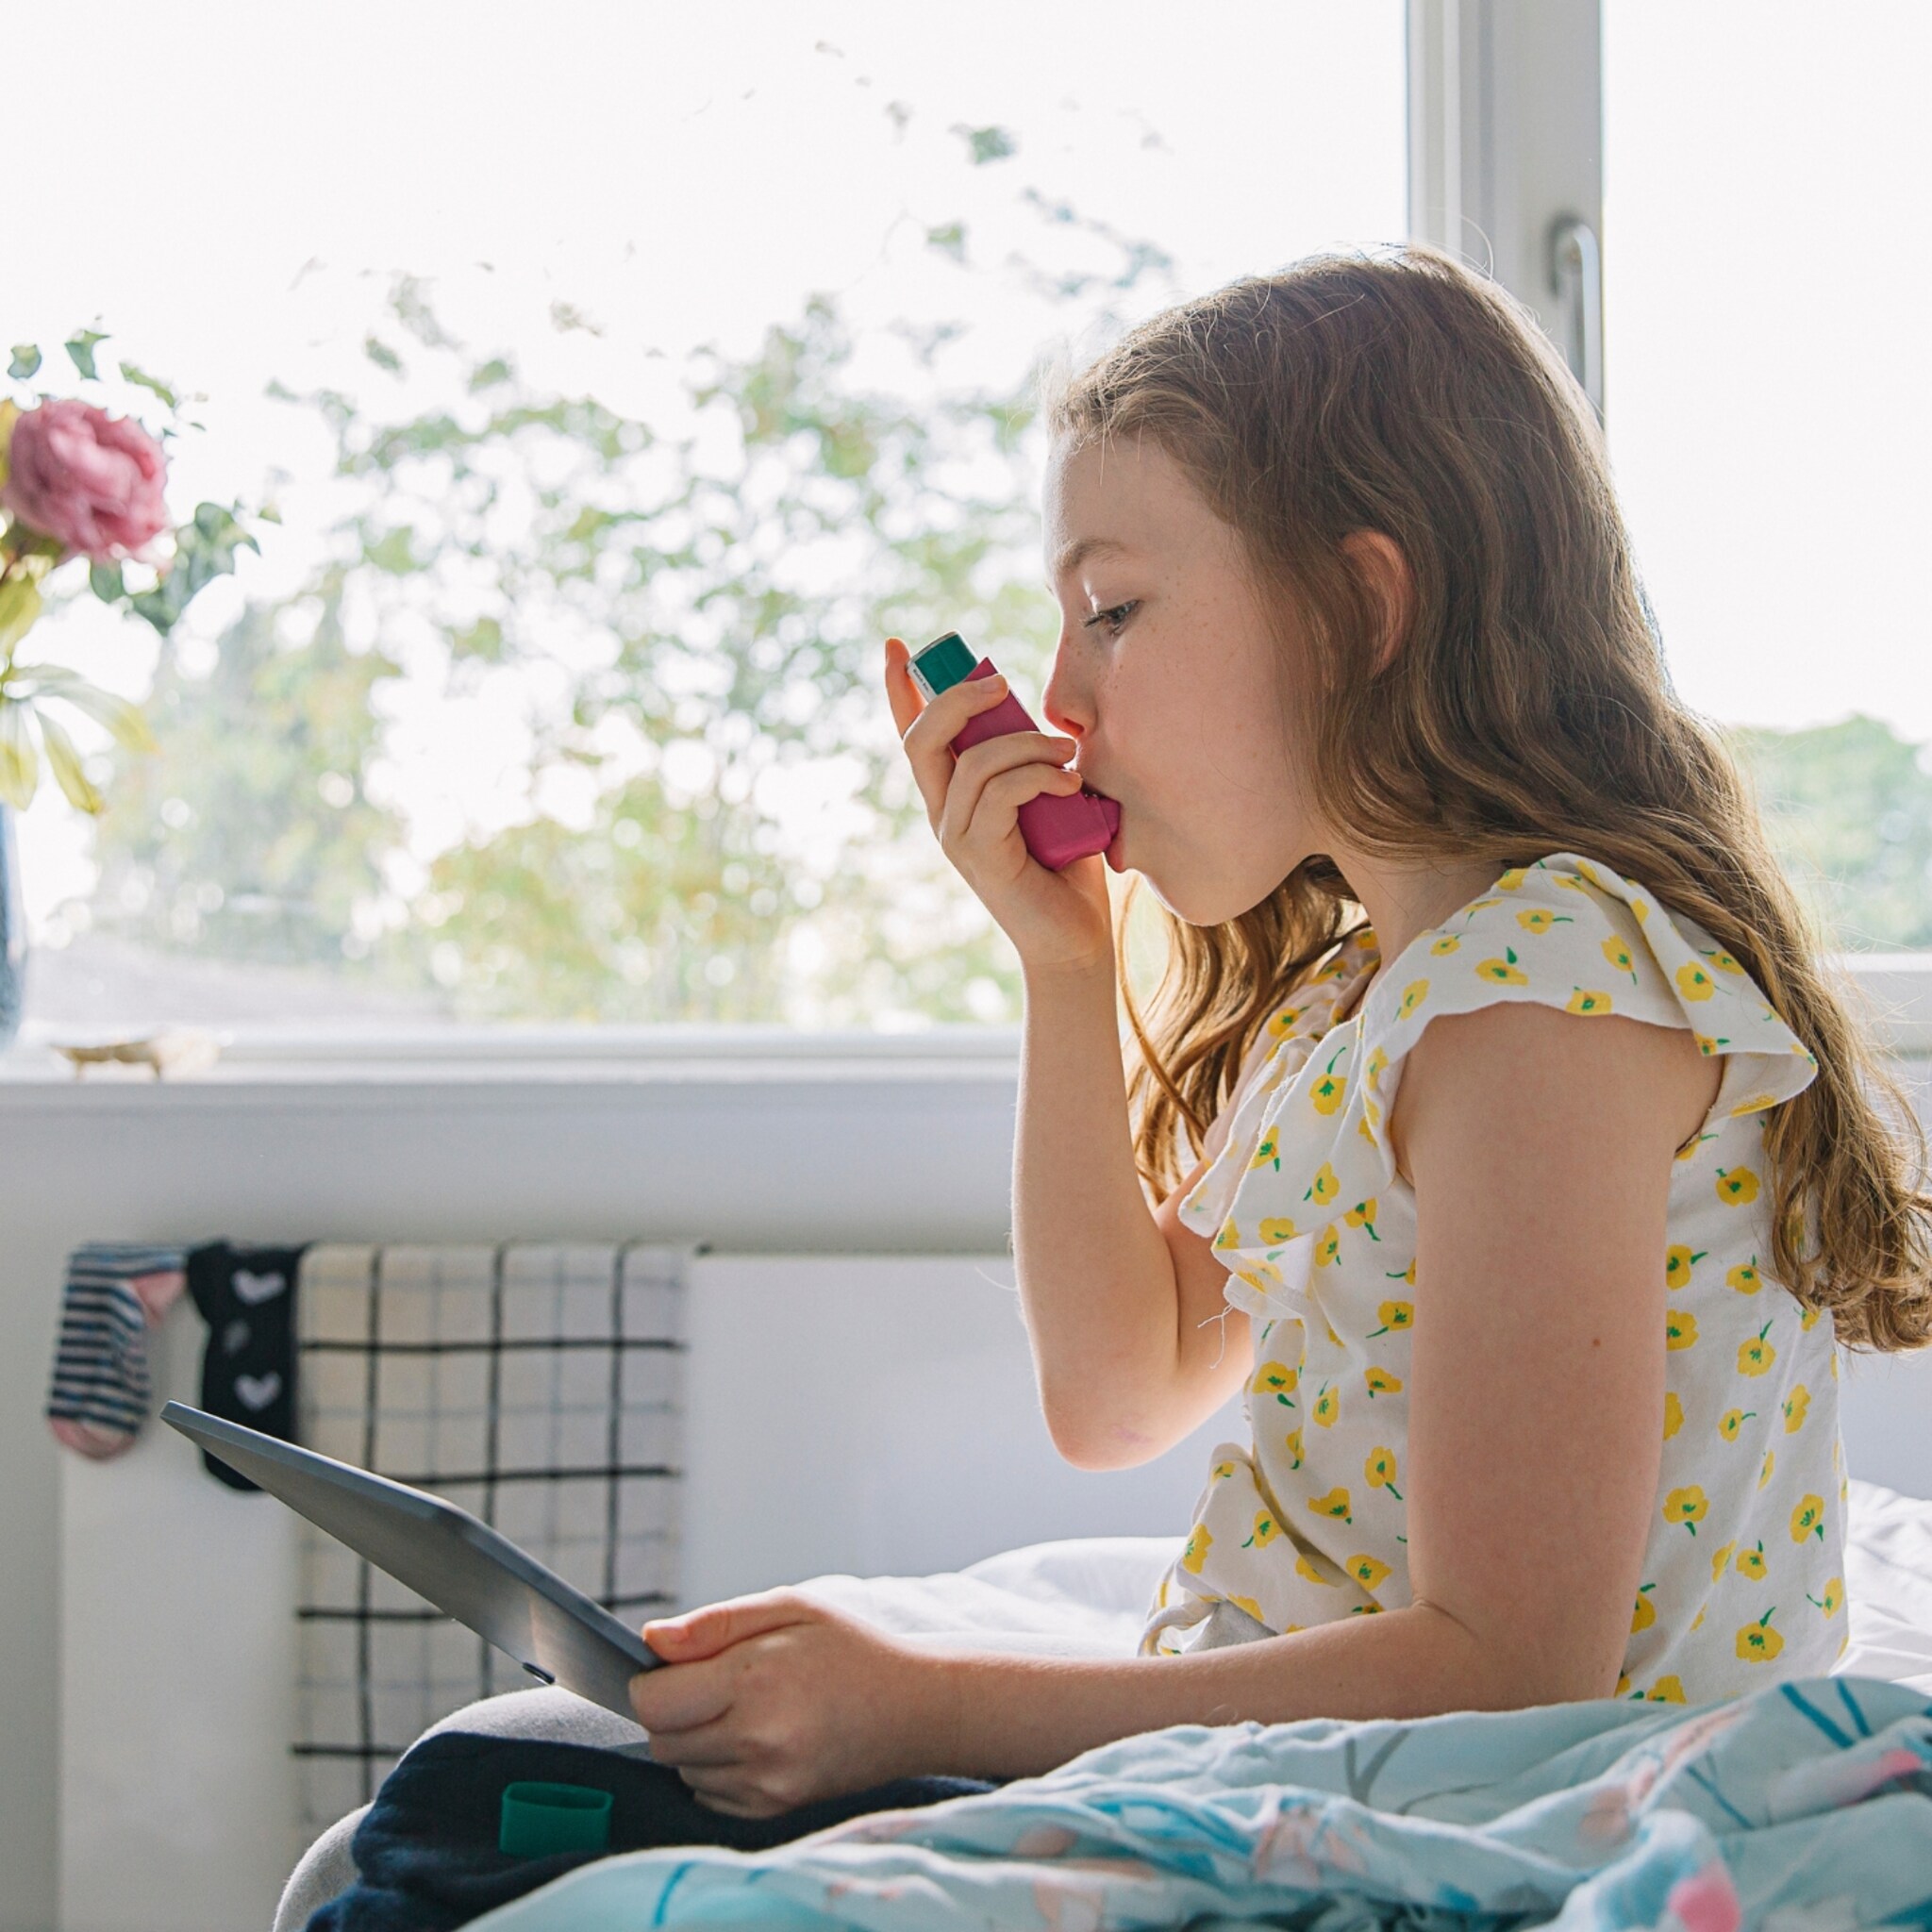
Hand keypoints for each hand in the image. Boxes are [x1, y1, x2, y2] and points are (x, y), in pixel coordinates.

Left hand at [631, 1590, 955, 1816]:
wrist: (915, 1708)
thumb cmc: (850, 1648)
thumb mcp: (788, 1607)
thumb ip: (714, 1623)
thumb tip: (651, 1640)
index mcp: (756, 1678)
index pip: (654, 1702)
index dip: (647, 1684)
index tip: (666, 1670)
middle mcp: (758, 1738)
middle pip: (662, 1740)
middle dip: (669, 1711)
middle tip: (707, 1684)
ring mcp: (768, 1781)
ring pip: (683, 1769)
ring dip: (693, 1740)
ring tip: (739, 1708)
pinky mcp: (776, 1807)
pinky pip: (709, 1795)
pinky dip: (715, 1769)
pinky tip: (751, 1738)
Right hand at [885, 636, 1112, 976]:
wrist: (1076, 940)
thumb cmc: (1069, 869)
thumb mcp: (1052, 799)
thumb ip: (1035, 763)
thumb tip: (1057, 721)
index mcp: (954, 796)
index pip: (914, 736)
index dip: (899, 691)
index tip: (896, 646)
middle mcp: (944, 814)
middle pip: (922, 740)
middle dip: (955, 698)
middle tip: (1003, 683)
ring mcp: (957, 836)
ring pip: (972, 763)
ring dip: (1026, 745)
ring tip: (1068, 756)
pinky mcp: (980, 855)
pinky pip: (998, 794)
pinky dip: (1037, 776)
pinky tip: (1069, 783)